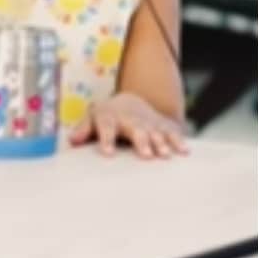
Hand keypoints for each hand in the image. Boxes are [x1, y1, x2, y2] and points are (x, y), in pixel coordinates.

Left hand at [69, 92, 189, 158]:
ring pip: (155, 132)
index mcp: (110, 117)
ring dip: (161, 143)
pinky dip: (179, 141)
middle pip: (136, 129)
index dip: (107, 139)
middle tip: (146, 155)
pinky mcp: (162, 125)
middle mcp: (131, 119)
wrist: (129, 102)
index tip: (108, 153)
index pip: (107, 127)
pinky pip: (172, 133)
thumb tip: (73, 140)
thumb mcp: (92, 119)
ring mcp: (148, 122)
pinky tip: (184, 152)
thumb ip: (83, 129)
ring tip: (164, 155)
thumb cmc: (107, 117)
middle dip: (142, 141)